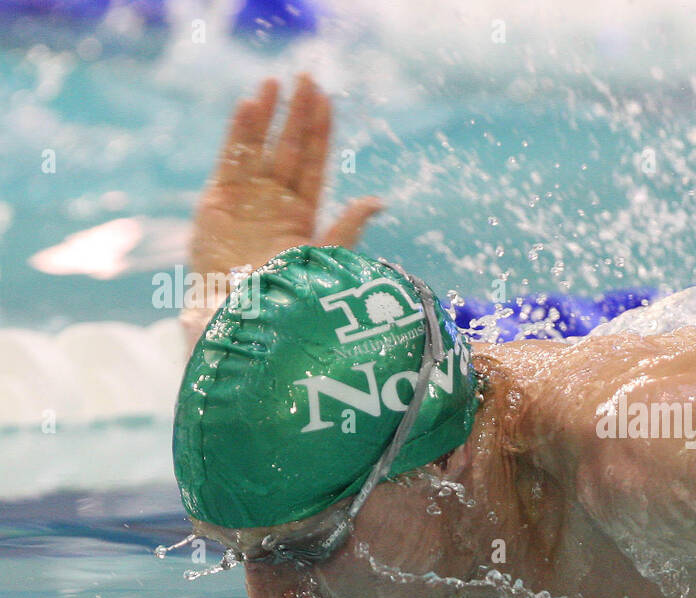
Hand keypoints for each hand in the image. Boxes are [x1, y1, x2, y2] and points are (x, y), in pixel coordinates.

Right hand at [189, 74, 382, 287]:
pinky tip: (250, 104)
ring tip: (275, 82)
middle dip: (298, 115)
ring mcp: (244, 201)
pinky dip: (239, 133)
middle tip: (307, 77)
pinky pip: (230, 160)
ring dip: (267, 116)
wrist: (244, 322)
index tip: (328, 101)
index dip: (320, 133)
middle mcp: (273, 205)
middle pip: (288, 150)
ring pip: (258, 149)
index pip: (314, 166)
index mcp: (301, 217)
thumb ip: (346, 228)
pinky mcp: (215, 203)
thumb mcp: (323, 260)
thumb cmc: (287, 301)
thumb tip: (378, 201)